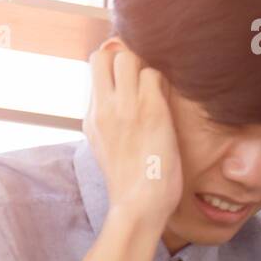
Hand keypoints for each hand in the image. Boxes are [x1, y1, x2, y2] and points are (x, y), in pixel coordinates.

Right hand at [85, 40, 182, 220]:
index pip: (95, 68)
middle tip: (142, 79)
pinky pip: (155, 74)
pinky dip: (163, 83)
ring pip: (128, 57)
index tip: (128, 79)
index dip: (113, 65)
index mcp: (91, 117)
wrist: (140, 206)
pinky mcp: (150, 110)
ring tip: (156, 92)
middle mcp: (103, 108)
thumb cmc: (131, 182)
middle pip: (105, 54)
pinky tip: (169, 104)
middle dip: (125, 58)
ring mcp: (125, 107)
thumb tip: (116, 99)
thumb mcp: (105, 148)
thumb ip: (107, 120)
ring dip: (145, 69)